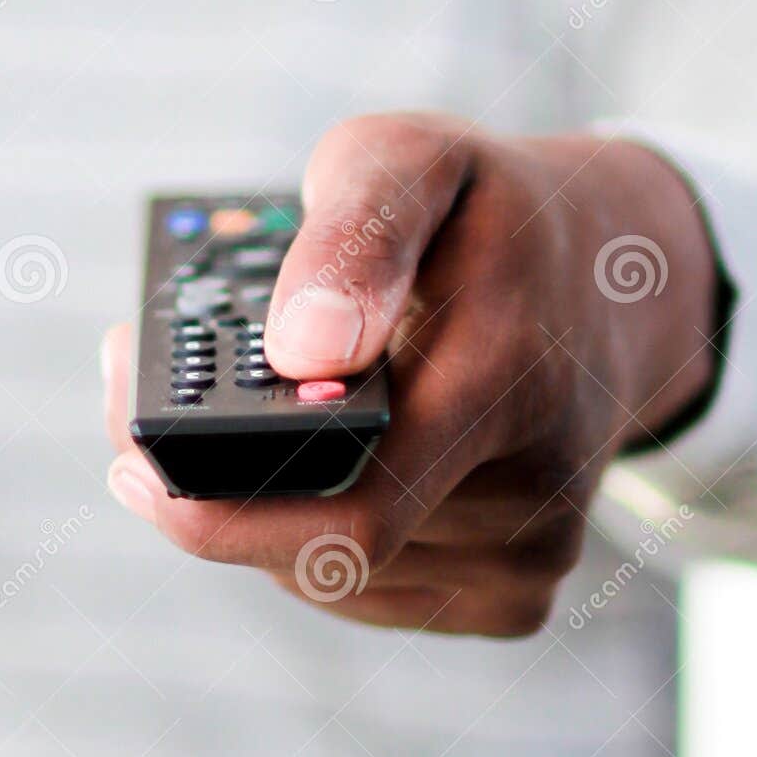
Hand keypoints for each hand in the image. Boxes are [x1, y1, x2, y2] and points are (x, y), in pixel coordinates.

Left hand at [101, 113, 718, 636]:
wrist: (623, 286)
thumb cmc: (496, 215)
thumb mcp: (421, 160)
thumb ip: (359, 234)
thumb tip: (300, 353)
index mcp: (505, 386)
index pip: (349, 519)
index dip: (219, 516)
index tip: (133, 463)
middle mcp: (531, 496)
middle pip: (316, 554)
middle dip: (211, 493)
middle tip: (147, 409)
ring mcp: (531, 559)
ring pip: (329, 579)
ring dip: (259, 512)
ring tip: (235, 415)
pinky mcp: (516, 596)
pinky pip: (367, 596)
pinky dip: (313, 541)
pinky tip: (315, 466)